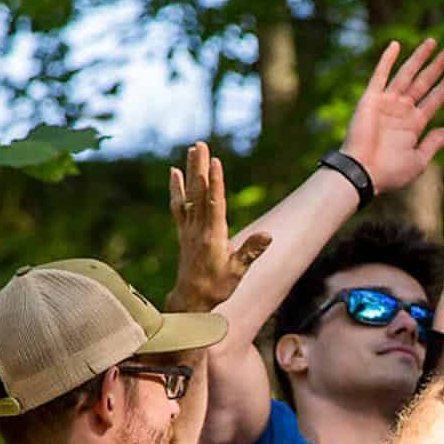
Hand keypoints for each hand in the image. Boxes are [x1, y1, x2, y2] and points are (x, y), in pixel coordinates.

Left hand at [166, 141, 271, 314]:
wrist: (191, 299)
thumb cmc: (218, 286)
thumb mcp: (238, 271)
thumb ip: (251, 251)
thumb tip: (268, 235)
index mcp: (213, 235)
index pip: (214, 203)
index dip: (214, 182)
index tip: (214, 161)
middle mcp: (198, 228)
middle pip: (199, 192)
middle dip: (199, 166)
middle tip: (200, 144)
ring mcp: (188, 228)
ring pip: (189, 194)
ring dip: (189, 170)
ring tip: (191, 149)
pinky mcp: (183, 231)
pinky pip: (178, 205)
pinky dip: (177, 188)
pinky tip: (175, 172)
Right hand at [341, 39, 443, 194]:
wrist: (364, 173)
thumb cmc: (390, 172)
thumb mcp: (418, 160)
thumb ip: (433, 143)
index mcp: (415, 125)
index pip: (436, 98)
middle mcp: (403, 111)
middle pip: (425, 82)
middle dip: (438, 65)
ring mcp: (387, 103)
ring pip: (407, 74)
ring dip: (420, 57)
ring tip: (433, 42)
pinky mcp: (371, 99)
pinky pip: (380, 75)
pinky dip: (387, 60)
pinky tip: (396, 45)